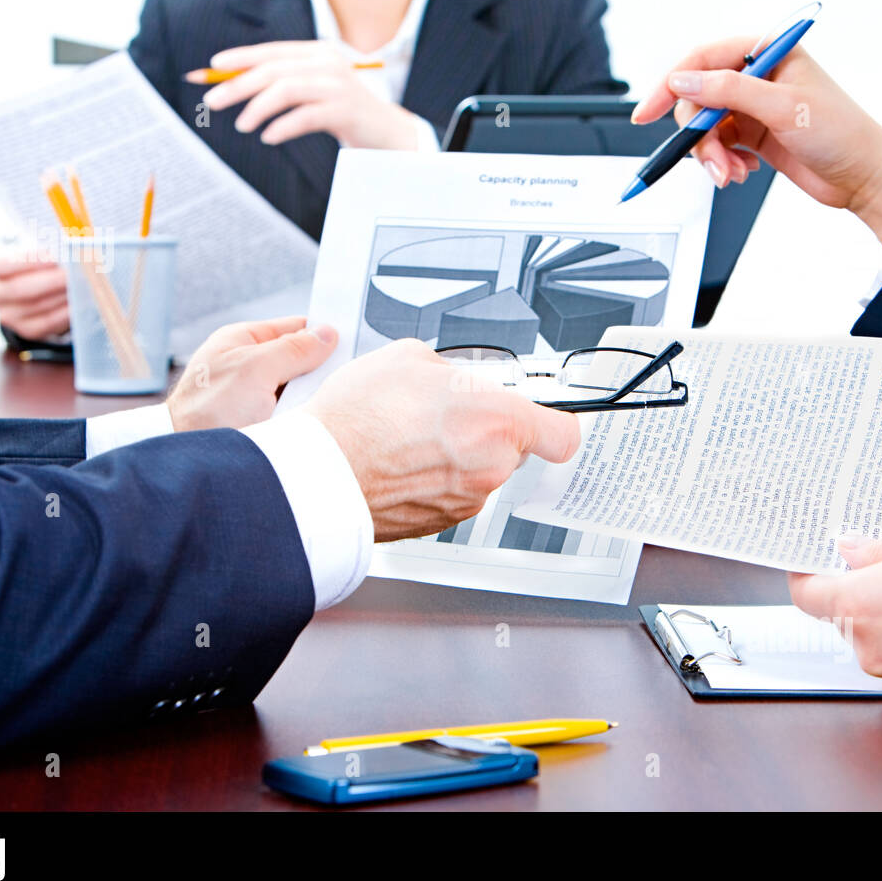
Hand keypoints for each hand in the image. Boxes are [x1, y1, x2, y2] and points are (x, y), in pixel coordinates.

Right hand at [0, 253, 69, 339]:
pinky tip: (77, 304)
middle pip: (20, 288)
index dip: (28, 261)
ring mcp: (8, 315)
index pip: (3, 265)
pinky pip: (47, 322)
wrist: (31, 297)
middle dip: (49, 281)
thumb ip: (43, 256)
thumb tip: (64, 257)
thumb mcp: (32, 258)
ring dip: (60, 295)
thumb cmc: (33, 270)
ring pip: (36, 306)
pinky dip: (64, 312)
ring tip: (78, 286)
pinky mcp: (26, 330)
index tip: (52, 258)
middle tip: (71, 275)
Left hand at [167, 317, 337, 431]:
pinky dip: (301, 421)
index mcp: (242, 342)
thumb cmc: (207, 410)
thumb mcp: (256, 369)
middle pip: (299, 362)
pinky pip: (292, 417)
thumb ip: (294, 349)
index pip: (293, 328)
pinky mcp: (260, 426)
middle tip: (332, 382)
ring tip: (312, 410)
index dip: (319, 334)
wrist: (189, 463)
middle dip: (316, 374)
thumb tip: (327, 334)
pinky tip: (306, 427)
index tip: (347, 343)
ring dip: (308, 401)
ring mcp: (254, 398)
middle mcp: (248, 367)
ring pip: (298, 393)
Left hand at [195, 41, 423, 148]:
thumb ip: (286, 84)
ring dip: (257, 108)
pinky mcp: (345, 111)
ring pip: (286, 90)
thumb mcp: (315, 93)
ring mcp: (338, 86)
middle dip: (238, 85)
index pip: (272, 51)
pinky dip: (282, 127)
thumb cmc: (347, 115)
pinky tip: (269, 137)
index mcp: (318, 53)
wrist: (390, 135)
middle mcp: (327, 64)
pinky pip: (304, 116)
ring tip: (242, 125)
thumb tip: (238, 86)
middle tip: (213, 101)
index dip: (240, 57)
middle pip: (273, 70)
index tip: (213, 67)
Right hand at [302, 339, 581, 541]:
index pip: (563, 433)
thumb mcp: (409, 357)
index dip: (555, 422)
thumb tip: (451, 378)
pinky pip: (448, 494)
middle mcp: (490, 467)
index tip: (547, 415)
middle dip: (484, 428)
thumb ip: (450, 369)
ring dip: (453, 456)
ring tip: (407, 436)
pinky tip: (397, 462)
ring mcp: (465, 500)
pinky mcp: (438, 524)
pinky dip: (430, 480)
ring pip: (477, 472)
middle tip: (443, 412)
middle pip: (511, 447)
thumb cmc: (357, 418)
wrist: (318, 473)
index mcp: (498, 421)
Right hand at [632, 37, 881, 250]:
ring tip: (730, 173)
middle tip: (708, 160)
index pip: (703, 59)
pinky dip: (722, 163)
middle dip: (697, 135)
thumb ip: (729, 90)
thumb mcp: (782, 107)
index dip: (671, 85)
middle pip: (699, 97)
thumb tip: (684, 81)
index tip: (648, 112)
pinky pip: (718, 146)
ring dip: (710, 155)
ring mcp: (755, 106)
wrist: (864, 176)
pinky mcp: (754, 134)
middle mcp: (758, 75)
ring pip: (706, 127)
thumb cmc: (842, 133)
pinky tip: (741, 172)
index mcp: (768, 51)